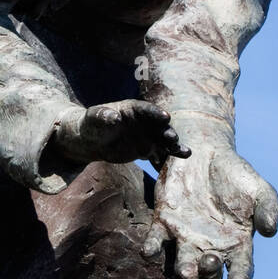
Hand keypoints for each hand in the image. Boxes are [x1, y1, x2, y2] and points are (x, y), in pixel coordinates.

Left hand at [57, 99, 189, 166]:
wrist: (92, 139)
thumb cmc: (92, 123)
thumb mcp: (94, 118)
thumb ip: (103, 115)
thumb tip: (114, 116)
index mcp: (133, 109)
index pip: (147, 109)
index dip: (156, 113)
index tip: (166, 117)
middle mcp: (144, 121)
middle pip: (159, 126)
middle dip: (168, 132)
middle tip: (173, 140)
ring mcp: (146, 136)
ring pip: (163, 141)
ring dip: (173, 147)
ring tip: (186, 153)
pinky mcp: (146, 150)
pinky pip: (158, 155)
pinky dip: (166, 161)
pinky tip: (173, 169)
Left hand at [142, 143, 277, 278]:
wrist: (205, 151)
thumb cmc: (236, 175)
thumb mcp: (259, 188)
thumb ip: (269, 208)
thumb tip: (270, 230)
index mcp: (236, 245)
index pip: (240, 270)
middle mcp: (210, 248)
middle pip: (209, 273)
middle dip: (209, 274)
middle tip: (209, 260)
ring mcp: (186, 238)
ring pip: (183, 266)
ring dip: (183, 272)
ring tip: (185, 270)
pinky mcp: (165, 223)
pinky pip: (155, 242)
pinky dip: (151, 249)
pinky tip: (149, 251)